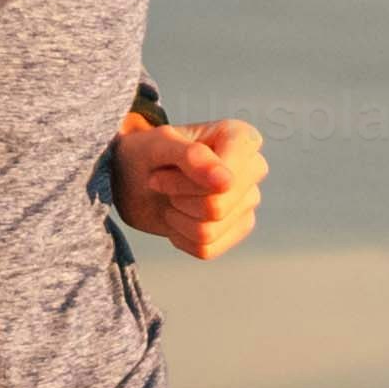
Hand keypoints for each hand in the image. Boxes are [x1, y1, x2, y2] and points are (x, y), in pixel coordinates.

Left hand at [115, 108, 265, 263]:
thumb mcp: (158, 146)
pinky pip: (207, 249)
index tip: (163, 168)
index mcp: (241, 137)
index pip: (226, 177)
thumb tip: (226, 181)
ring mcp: (248, 201)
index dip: (186, 181)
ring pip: (210, 230)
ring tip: (170, 198)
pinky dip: (180, 237)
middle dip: (179, 198)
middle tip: (161, 181)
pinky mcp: (238, 228)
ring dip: (177, 217)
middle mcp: (253, 168)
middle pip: (218, 206)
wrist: (135, 179)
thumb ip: (191, 156)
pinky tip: (176, 218)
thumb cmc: (148, 154)